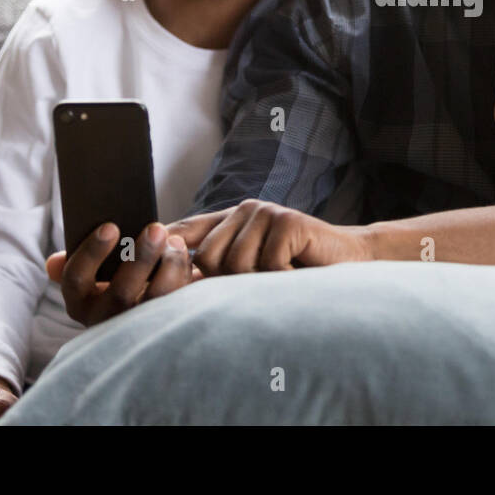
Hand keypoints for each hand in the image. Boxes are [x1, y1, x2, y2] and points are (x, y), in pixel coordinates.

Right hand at [46, 221, 196, 326]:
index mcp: (79, 302)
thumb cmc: (115, 275)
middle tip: (157, 228)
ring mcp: (134, 328)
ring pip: (154, 300)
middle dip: (140, 258)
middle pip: (120, 293)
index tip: (111, 227)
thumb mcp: (92, 270)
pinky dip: (183, 276)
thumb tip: (53, 263)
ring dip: (168, 266)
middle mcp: (103, 319)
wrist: (142, 309)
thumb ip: (79, 260)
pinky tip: (184, 254)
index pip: (75, 279)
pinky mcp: (162, 326)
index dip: (91, 252)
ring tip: (175, 242)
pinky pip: (177, 303)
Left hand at [168, 199, 373, 275]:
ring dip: (260, 284)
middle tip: (259, 285)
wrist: (348, 263)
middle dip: (229, 283)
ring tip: (280, 279)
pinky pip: (267, 265)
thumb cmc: (297, 272)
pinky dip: (283, 281)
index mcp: (231, 219)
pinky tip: (296, 276)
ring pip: (237, 265)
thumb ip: (219, 267)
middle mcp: (246, 210)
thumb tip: (173, 282)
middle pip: (208, 258)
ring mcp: (267, 213)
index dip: (167, 245)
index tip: (146, 256)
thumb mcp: (253, 269)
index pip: (187, 229)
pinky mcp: (288, 221)